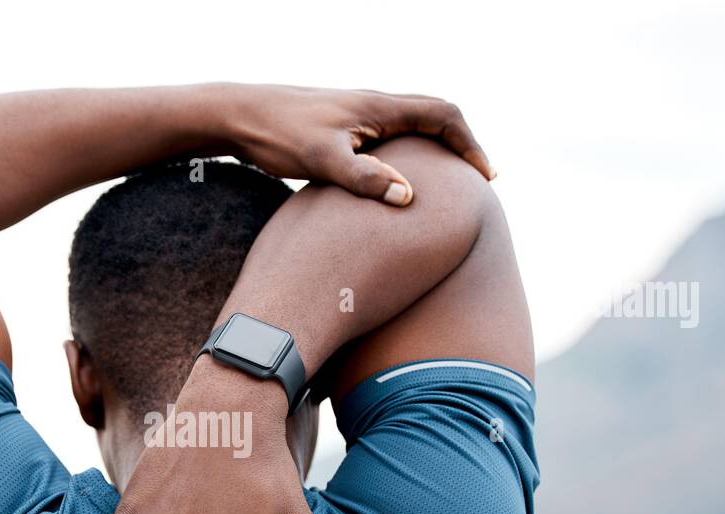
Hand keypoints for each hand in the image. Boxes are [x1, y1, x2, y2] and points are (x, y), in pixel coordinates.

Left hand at [220, 83, 492, 205]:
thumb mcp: (322, 160)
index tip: (485, 177)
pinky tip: (401, 183)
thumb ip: (365, 178)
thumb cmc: (278, 135)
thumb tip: (408, 197)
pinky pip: (391, 138)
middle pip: (434, 117)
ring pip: (413, 127)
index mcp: (379, 107)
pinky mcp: (343, 129)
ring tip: (450, 184)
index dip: (470, 145)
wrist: (239, 116)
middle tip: (479, 181)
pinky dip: (409, 156)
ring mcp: (359, 116)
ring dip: (437, 150)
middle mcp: (374, 106)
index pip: (443, 116)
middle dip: (461, 147)